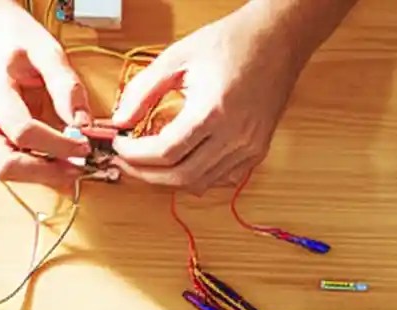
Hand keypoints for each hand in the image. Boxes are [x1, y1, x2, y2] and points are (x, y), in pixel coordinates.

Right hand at [0, 0, 90, 185]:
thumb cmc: (8, 31)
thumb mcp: (44, 47)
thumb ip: (65, 84)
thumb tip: (83, 124)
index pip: (22, 131)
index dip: (57, 145)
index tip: (84, 146)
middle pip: (3, 164)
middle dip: (43, 174)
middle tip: (75, 170)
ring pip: (1, 168)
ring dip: (37, 174)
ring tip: (68, 165)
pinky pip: (3, 158)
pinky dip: (29, 164)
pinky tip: (52, 157)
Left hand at [111, 5, 307, 193]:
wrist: (277, 39)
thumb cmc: (232, 42)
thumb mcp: (177, 57)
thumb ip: (143, 90)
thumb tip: (120, 119)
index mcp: (214, 110)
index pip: (165, 151)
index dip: (135, 154)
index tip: (119, 145)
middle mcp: (235, 135)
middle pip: (181, 176)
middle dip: (145, 174)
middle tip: (125, 163)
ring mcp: (249, 147)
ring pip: (201, 183)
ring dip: (169, 179)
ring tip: (148, 163)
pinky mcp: (257, 151)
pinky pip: (222, 179)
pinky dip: (197, 177)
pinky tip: (183, 160)